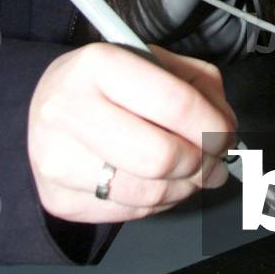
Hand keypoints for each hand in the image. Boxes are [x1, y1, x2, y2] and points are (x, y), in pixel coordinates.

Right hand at [28, 43, 236, 223]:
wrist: (48, 105)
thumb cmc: (111, 81)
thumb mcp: (155, 60)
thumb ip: (198, 84)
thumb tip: (224, 126)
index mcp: (99, 64)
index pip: (174, 104)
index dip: (212, 126)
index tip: (227, 134)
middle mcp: (68, 110)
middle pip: (161, 157)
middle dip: (202, 163)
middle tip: (216, 159)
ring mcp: (58, 159)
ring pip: (149, 193)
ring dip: (186, 187)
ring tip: (195, 172)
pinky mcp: (57, 199)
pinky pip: (130, 213)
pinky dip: (159, 202)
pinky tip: (163, 182)